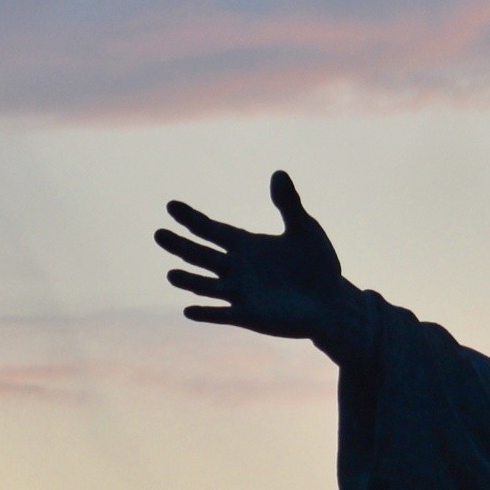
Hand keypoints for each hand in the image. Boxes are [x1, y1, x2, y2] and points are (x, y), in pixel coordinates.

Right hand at [158, 172, 357, 342]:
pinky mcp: (249, 316)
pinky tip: (188, 311)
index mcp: (245, 245)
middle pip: (201, 255)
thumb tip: (278, 173)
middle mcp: (236, 268)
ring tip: (171, 274)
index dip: (191, 219)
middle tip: (158, 234)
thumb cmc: (317, 265)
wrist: (331, 302)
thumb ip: (288, 204)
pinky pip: (223, 315)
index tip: (171, 206)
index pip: (211, 230)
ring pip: (207, 286)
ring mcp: (240, 293)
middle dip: (180, 246)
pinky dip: (207, 314)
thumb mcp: (304, 229)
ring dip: (189, 281)